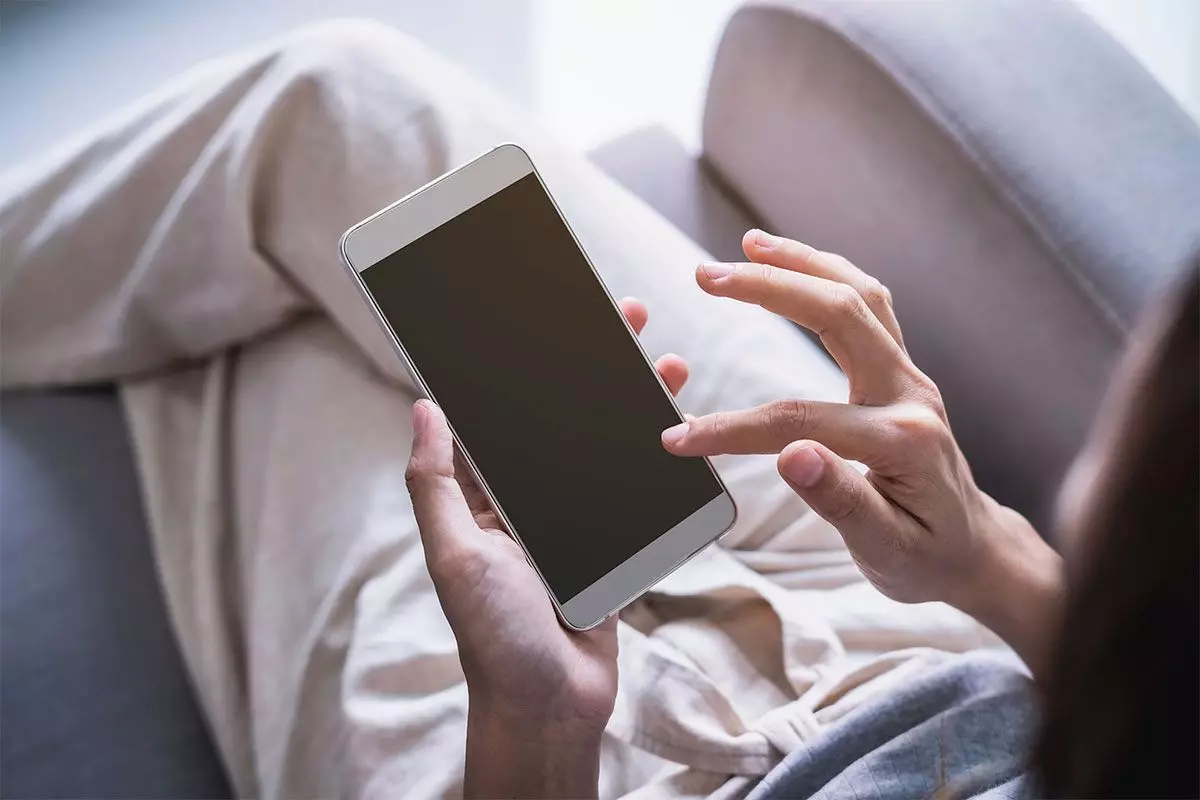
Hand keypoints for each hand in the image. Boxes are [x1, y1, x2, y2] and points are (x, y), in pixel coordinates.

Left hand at [406, 299, 686, 796]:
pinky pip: (631, 485)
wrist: (551, 706)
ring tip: (665, 360)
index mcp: (481, 499)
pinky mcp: (610, 541)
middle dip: (588, 367)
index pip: (498, 417)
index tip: (543, 320)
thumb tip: (422, 408)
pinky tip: (678, 421)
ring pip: (601, 444)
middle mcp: (524, 502)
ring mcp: (570, 520)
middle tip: (621, 317)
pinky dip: (654, 452)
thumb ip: (437, 484)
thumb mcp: (456, 555)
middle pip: (558, 419)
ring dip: (630, 400)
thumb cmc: (494, 636)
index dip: (519, 368)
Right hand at [661, 231, 1061, 667]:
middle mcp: (910, 394)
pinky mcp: (902, 372)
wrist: (974, 551)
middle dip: (769, 288)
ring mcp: (910, 377)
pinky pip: (870, 305)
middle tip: (707, 275)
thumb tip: (792, 456)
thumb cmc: (926, 557)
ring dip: (802, 263)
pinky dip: (828, 275)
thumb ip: (839, 500)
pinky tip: (794, 267)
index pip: (800, 420)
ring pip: (860, 294)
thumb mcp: (884, 549)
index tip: (680, 438)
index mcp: (902, 442)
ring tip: (750, 244)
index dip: (732, 429)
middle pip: (840, 315)